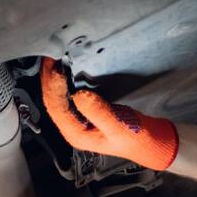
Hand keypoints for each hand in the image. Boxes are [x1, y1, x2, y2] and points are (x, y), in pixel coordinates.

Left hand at [39, 57, 178, 169]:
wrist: (147, 141)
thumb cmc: (135, 138)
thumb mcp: (119, 127)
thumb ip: (99, 113)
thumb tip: (79, 95)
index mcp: (76, 135)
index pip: (58, 109)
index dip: (54, 88)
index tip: (57, 69)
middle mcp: (72, 127)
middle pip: (53, 100)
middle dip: (49, 79)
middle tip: (51, 56)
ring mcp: (76, 118)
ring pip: (57, 95)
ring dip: (54, 77)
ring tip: (53, 56)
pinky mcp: (83, 110)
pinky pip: (67, 93)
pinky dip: (64, 79)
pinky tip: (64, 66)